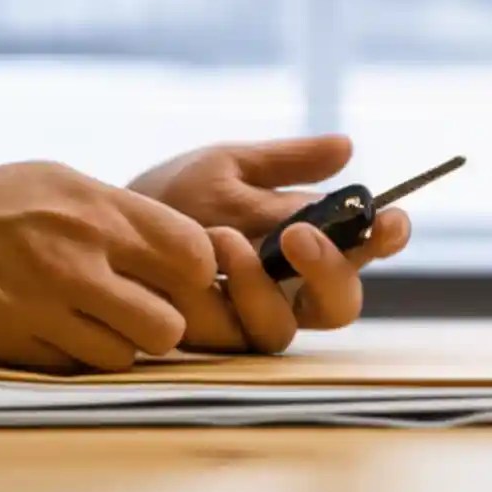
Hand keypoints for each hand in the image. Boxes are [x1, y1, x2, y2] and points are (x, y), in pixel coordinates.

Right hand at [0, 162, 215, 371]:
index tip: (179, 276)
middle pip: (172, 323)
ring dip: (122, 345)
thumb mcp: (67, 183)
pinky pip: (79, 370)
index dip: (197, 274)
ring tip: (99, 322)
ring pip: (129, 356)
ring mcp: (47, 308)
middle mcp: (80, 260)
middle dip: (166, 322)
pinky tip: (60, 331)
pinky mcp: (18, 346)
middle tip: (144, 309)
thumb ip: (129, 216)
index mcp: (101, 211)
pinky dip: (79, 358)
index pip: (194, 258)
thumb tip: (193, 249)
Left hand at [128, 135, 411, 352]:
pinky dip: (217, 293)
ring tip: (223, 238)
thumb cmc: (172, 198)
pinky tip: (199, 254)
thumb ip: (286, 161)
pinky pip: (228, 335)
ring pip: (281, 329)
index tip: (390, 220)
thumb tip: (345, 147)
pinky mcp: (209, 344)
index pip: (364, 249)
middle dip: (329, 271)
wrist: (100, 228)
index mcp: (307, 246)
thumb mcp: (228, 165)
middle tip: (298, 234)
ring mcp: (249, 322)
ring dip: (258, 285)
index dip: (386, 240)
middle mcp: (288, 293)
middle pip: (340, 305)